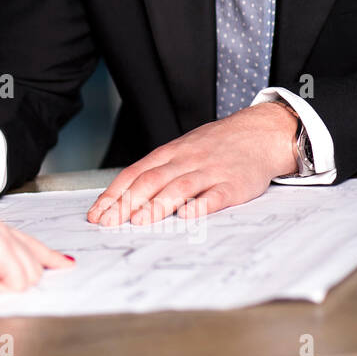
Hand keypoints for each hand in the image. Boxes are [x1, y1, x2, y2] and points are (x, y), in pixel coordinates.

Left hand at [86, 102, 298, 225]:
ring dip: (158, 204)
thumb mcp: (181, 151)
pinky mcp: (234, 185)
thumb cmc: (214, 146)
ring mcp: (210, 172)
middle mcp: (186, 161)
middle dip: (127, 203)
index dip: (113, 194)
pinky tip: (187, 217)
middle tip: (110, 223)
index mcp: (169, 153)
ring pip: (180, 187)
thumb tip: (123, 196)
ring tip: (139, 221)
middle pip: (151, 180)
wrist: (260, 132)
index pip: (134, 173)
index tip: (96, 214)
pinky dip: (201, 206)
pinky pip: (216, 195)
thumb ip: (156, 172)